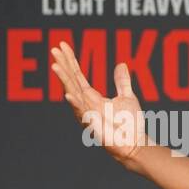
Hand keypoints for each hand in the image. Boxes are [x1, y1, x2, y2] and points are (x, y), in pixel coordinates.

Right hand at [49, 41, 148, 163]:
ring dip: (64, 80)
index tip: (62, 45)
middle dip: (63, 65)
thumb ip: (122, 81)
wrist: (135, 144)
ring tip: (55, 66)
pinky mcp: (91, 124)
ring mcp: (86, 113)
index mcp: (92, 96)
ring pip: (72, 93)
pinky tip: (68, 94)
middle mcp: (85, 103)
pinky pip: (81, 112)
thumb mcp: (128, 97)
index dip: (70, 60)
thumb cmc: (130, 124)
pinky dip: (75, 103)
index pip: (77, 74)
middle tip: (54, 50)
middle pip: (71, 80)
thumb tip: (121, 64)